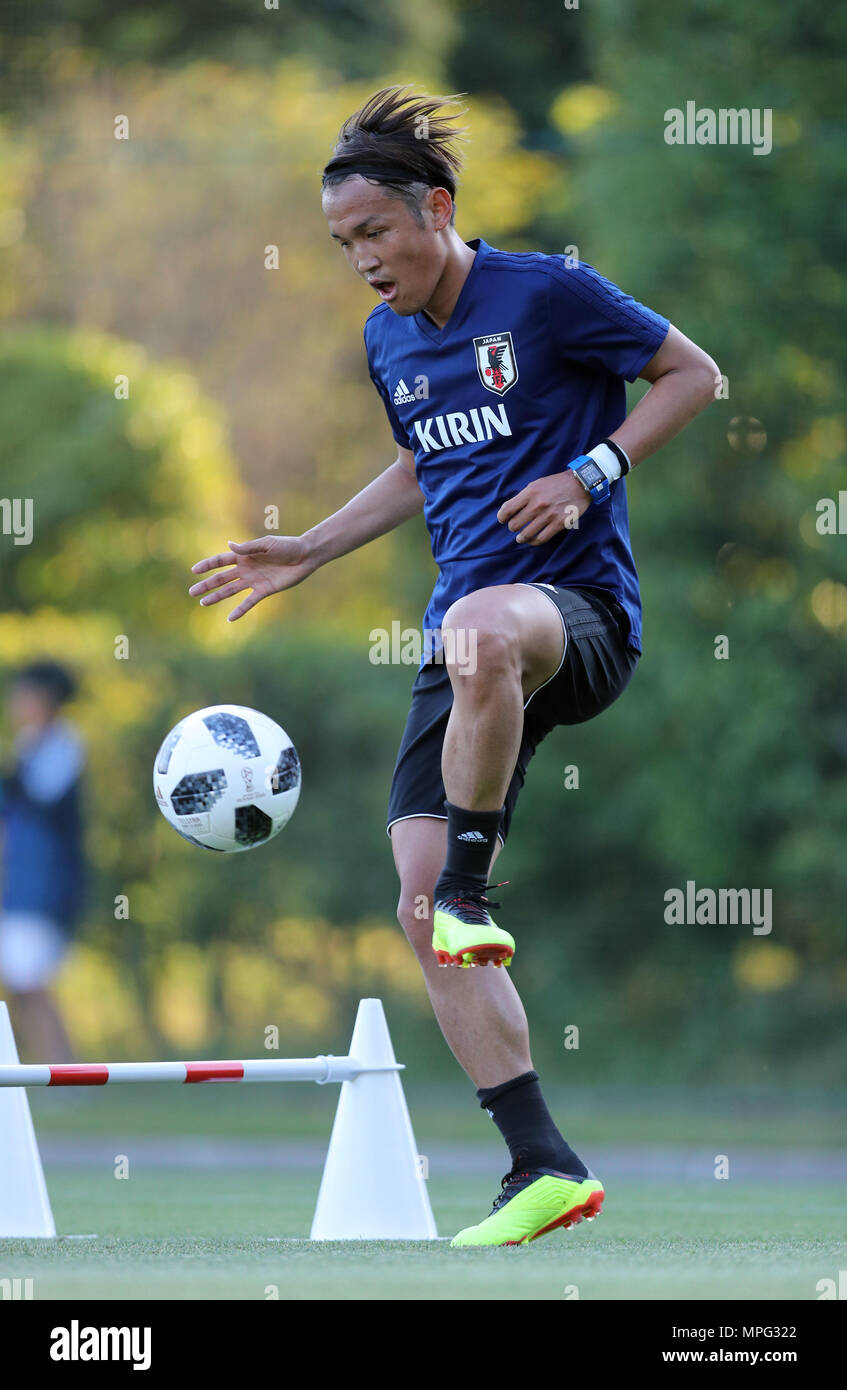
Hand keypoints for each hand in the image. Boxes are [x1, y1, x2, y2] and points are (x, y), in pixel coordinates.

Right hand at [189, 535, 316, 620]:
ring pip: (231, 590)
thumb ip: (248, 547)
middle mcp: (246, 569)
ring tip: (203, 603)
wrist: (305, 556)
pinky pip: (249, 602)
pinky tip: (230, 618)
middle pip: (222, 578)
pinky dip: (240, 610)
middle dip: (207, 585)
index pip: (221, 561)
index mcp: (245, 555)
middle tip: (192, 592)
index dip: (207, 565)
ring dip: (217, 597)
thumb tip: (229, 545)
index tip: (194, 570)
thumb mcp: (267, 544)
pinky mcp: (264, 591)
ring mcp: (254, 580)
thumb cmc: (286, 546)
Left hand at [496, 471, 591, 544]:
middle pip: (515, 524)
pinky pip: (541, 538)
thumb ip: (524, 496)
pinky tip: (532, 540)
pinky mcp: (559, 524)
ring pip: (526, 534)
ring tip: (521, 538)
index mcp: (530, 492)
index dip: (502, 517)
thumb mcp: (537, 484)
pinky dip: (534, 542)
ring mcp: (549, 515)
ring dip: (521, 538)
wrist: (580, 484)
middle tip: (515, 528)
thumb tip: (511, 510)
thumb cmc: (557, 484)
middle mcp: (538, 504)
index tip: (503, 520)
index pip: (507, 509)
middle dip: (512, 528)